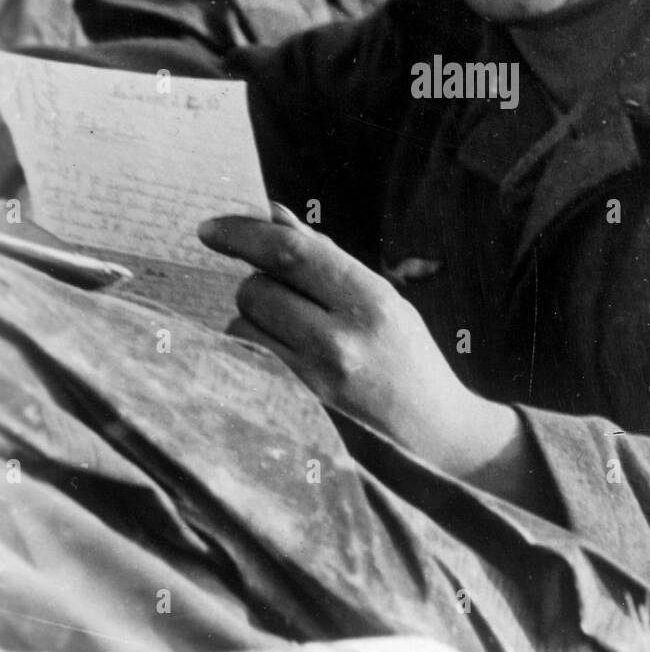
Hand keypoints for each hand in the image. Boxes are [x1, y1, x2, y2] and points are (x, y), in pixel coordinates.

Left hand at [196, 206, 520, 478]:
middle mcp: (341, 340)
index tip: (209, 228)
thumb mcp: (382, 298)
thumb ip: (326, 257)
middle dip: (255, 282)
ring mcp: (315, 381)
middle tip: (280, 294)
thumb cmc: (408, 357)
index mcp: (370, 301)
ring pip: (241, 326)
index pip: (291, 252)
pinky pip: (245, 364)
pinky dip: (251, 350)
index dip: (242, 233)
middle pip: (255, 288)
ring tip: (288, 331)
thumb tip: (273, 214)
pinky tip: (279, 357)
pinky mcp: (296, 411)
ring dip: (251, 320)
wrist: (436, 436)